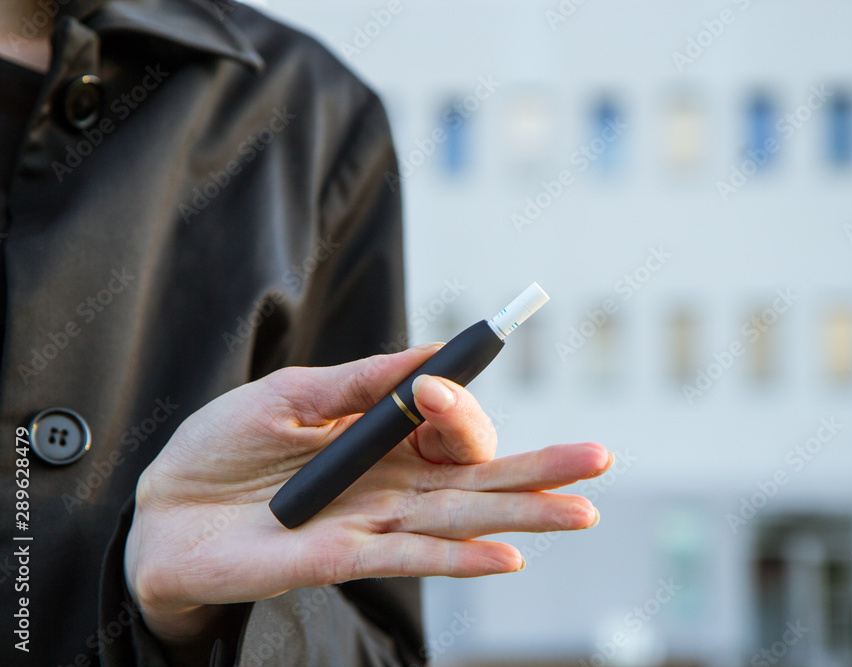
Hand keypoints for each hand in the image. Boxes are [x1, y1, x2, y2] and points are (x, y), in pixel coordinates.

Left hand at [124, 343, 609, 653]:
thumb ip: (362, 381)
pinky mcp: (343, 558)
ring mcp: (374, 522)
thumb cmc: (225, 447)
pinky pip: (411, 558)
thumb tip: (433, 351)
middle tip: (599, 459)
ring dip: (523, 515)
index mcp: (384, 436)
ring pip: (462, 519)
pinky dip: (459, 558)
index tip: (446, 383)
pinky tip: (508, 555)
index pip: (451, 423)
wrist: (166, 509)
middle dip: (542, 469)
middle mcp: (393, 482)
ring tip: (582, 511)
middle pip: (480, 477)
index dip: (461, 403)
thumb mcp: (291, 394)